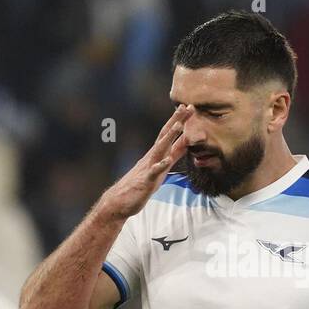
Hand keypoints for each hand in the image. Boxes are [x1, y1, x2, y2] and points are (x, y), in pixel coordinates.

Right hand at [99, 105, 191, 219]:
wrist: (119, 201)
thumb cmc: (141, 184)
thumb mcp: (162, 168)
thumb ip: (173, 155)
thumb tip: (186, 143)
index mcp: (157, 155)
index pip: (170, 135)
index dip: (180, 121)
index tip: (189, 107)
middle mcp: (152, 157)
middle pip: (165, 136)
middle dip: (176, 121)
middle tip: (187, 106)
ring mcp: (148, 168)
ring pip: (160, 149)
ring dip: (169, 137)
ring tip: (178, 125)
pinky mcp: (146, 181)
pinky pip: (153, 172)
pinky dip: (160, 165)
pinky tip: (166, 160)